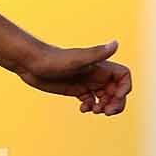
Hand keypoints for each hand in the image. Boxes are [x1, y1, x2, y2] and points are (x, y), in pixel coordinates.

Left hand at [16, 40, 130, 115]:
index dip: (124, 88)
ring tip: (95, 111)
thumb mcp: (76, 59)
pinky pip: (90, 101)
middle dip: (116, 102)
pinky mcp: (75, 89)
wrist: (31, 63)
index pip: (123, 76)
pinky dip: (91, 107)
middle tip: (106, 112)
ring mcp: (85, 82)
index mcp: (100, 66)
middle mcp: (95, 74)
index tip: (114, 97)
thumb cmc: (53, 59)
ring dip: (105, 107)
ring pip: (105, 97)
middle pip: (116, 90)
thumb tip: (115, 44)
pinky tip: (82, 109)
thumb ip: (96, 54)